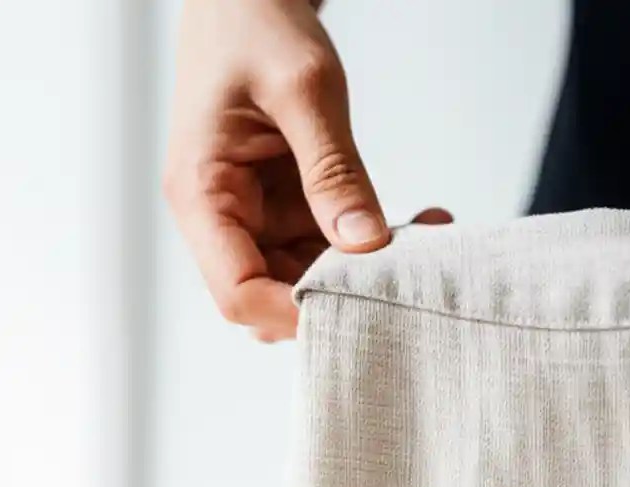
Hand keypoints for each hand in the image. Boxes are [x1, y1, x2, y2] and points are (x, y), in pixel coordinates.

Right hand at [163, 0, 442, 341]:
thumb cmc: (256, 26)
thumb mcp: (304, 91)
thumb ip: (334, 169)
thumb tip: (364, 243)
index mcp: (202, 193)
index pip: (237, 292)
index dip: (294, 314)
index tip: (363, 308)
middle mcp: (222, 214)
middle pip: (274, 293)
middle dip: (342, 294)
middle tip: (411, 278)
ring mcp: (255, 212)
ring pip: (307, 275)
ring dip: (364, 271)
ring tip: (427, 244)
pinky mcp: (285, 203)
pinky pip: (327, 243)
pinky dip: (371, 242)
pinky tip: (419, 224)